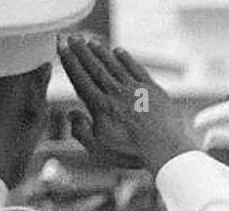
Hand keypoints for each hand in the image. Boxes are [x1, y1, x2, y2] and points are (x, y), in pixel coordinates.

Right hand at [58, 36, 196, 173]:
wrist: (166, 150)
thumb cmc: (132, 153)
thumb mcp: (99, 149)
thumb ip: (81, 131)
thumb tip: (71, 113)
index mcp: (101, 106)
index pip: (80, 79)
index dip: (70, 62)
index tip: (62, 48)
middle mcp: (116, 93)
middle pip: (95, 68)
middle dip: (82, 51)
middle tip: (73, 38)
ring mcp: (135, 90)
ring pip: (114, 65)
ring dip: (101, 52)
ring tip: (91, 42)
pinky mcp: (153, 90)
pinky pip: (137, 69)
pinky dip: (127, 59)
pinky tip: (119, 51)